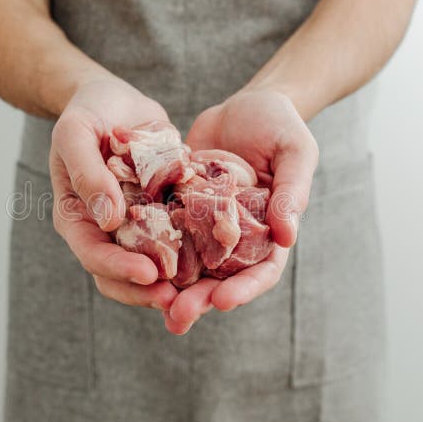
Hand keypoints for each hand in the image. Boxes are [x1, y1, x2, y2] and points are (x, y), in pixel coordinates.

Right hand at [50, 78, 178, 310]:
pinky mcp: (162, 213)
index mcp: (77, 216)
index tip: (149, 274)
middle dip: (147, 291)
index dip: (119, 269)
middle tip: (178, 300)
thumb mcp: (77, 132)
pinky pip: (178, 238)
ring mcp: (135, 224)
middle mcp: (105, 230)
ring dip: (174, 282)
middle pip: (121, 274)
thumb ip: (87, 173)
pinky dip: (195, 251)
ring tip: (201, 293)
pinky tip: (221, 259)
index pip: (93, 254)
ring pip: (152, 264)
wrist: (116, 99)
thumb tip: (109, 220)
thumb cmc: (88, 111)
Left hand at [163, 89, 318, 334]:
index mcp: (271, 232)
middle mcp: (237, 237)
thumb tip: (287, 236)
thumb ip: (292, 191)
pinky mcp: (179, 209)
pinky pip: (163, 232)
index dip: (245, 289)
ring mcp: (206, 226)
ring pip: (188, 265)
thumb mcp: (296, 152)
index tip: (224, 301)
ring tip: (150, 303)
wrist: (246, 104)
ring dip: (170, 287)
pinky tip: (126, 261)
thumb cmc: (281, 126)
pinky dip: (148, 248)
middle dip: (199, 300)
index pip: (263, 271)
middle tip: (176, 316)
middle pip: (221, 279)